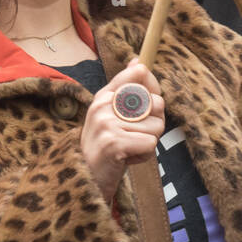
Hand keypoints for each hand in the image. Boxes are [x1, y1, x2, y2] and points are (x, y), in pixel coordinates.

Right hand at [82, 58, 165, 201]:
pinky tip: (126, 158)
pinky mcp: (114, 143)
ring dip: (147, 143)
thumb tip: (139, 62)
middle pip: (157, 104)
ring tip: (128, 148)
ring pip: (157, 127)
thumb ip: (126, 89)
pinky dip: (143, 156)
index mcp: (104, 95)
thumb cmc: (104, 145)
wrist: (84, 179)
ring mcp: (106, 123)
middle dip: (155, 124)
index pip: (139, 73)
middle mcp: (103, 105)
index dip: (153, 88)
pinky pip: (150, 144)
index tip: (149, 104)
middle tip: (135, 136)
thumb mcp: (111, 113)